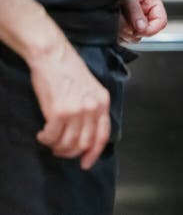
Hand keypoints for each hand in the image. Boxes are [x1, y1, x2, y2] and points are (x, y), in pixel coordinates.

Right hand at [28, 38, 110, 169]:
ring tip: (50, 141)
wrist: (53, 56)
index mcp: (103, 102)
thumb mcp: (90, 89)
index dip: (94, 153)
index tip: (86, 163)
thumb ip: (92, 108)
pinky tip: (42, 134)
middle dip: (71, 152)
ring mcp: (77, 110)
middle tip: (60, 150)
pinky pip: (52, 136)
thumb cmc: (68, 70)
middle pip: (84, 143)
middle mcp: (93, 108)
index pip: (103, 135)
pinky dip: (46, 139)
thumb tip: (86, 132)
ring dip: (57, 147)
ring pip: (68, 143)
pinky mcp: (59, 112)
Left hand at [119, 0, 166, 42]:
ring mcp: (135, 19)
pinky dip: (118, 35)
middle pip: (147, 31)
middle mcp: (146, 11)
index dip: (151, 29)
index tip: (138, 31)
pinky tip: (113, 25)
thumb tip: (141, 28)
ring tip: (115, 22)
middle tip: (122, 26)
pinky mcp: (125, 25)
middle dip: (134, 32)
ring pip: (135, 37)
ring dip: (124, 33)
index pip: (161, 21)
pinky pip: (125, 38)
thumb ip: (135, 11)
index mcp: (152, 0)